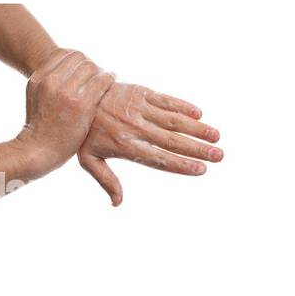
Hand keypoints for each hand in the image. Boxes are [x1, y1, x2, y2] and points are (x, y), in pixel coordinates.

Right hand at [17, 48, 114, 175]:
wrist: (39, 149)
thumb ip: (47, 79)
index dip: (76, 59)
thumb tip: (67, 67)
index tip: (82, 68)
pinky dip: (108, 78)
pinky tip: (110, 81)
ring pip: (91, 67)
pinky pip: (102, 81)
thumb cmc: (40, 124)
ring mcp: (66, 92)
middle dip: (89, 64)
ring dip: (100, 70)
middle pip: (78, 58)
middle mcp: (51, 81)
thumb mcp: (35, 95)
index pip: (63, 53)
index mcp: (38, 77)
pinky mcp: (82, 104)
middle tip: (96, 73)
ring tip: (104, 78)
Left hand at [79, 82, 222, 205]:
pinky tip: (199, 114)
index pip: (158, 159)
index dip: (180, 165)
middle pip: (171, 141)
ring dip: (197, 128)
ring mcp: (138, 109)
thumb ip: (105, 179)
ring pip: (173, 120)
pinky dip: (182, 106)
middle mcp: (134, 128)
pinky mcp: (139, 92)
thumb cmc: (84, 131)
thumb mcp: (88, 158)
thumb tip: (117, 203)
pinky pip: (165, 100)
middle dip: (197, 149)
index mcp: (125, 146)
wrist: (76, 95)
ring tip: (216, 137)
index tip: (201, 169)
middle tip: (219, 156)